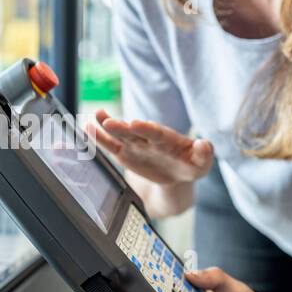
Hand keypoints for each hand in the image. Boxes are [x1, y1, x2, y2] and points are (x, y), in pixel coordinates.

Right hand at [85, 109, 212, 184]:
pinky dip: (99, 138)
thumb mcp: (202, 163)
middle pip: (134, 132)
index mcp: (168, 139)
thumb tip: (205, 144)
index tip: (136, 123)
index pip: (156, 133)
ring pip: (119, 135)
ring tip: (95, 118)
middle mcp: (148, 138)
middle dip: (122, 127)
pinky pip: (111, 145)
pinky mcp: (125, 153)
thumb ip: (204, 154)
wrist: (176, 173)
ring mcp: (135, 144)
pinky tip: (87, 128)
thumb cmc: (190, 165)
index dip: (147, 128)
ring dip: (107, 127)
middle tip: (108, 121)